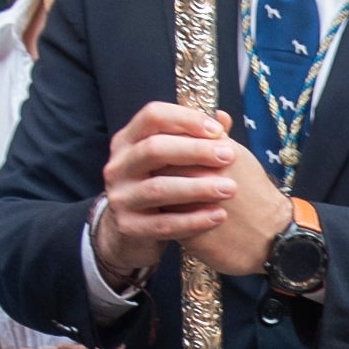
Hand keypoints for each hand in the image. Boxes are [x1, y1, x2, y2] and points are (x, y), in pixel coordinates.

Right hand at [98, 101, 286, 278]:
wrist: (134, 231)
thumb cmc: (161, 184)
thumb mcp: (171, 160)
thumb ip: (194, 138)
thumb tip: (223, 118)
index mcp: (128, 140)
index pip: (152, 116)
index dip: (186, 119)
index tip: (218, 130)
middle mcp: (118, 166)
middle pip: (154, 149)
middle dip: (195, 151)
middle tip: (230, 156)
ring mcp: (120, 197)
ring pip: (158, 188)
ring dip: (198, 187)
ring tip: (230, 188)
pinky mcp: (128, 226)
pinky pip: (163, 224)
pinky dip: (193, 220)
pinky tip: (219, 216)